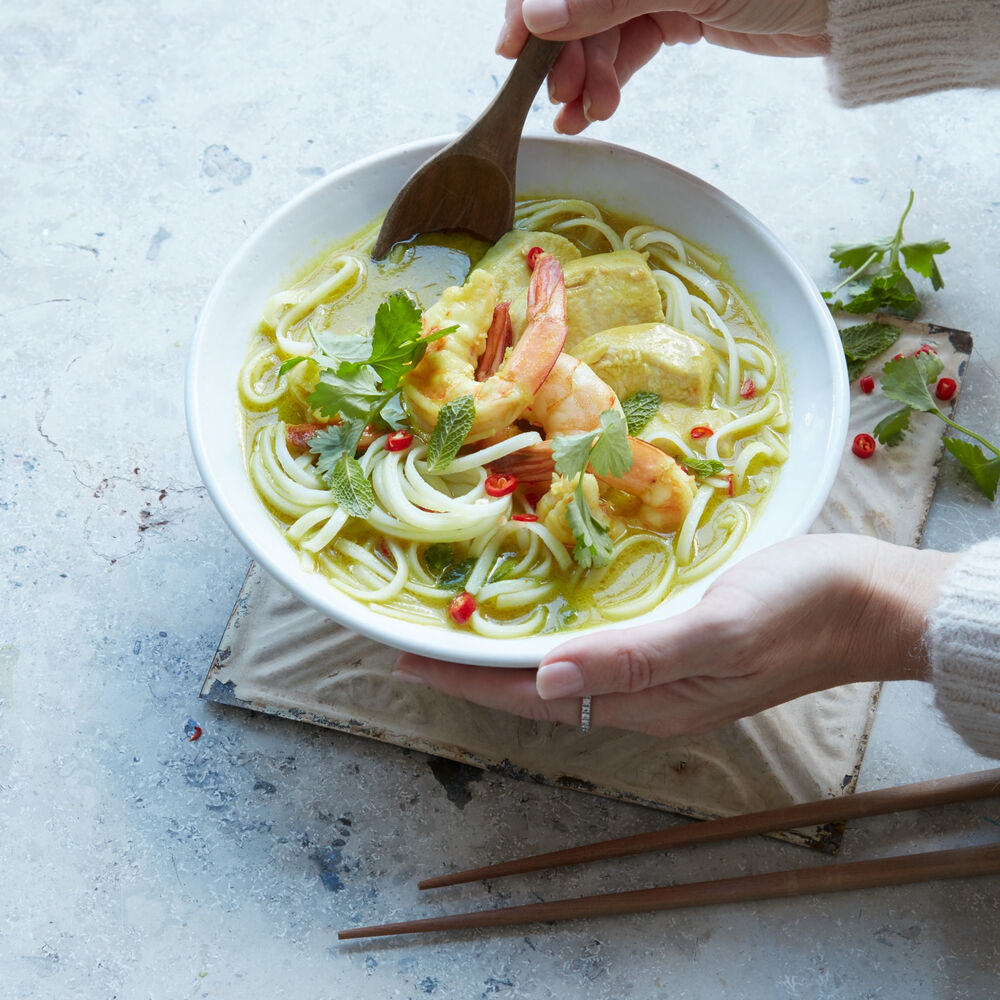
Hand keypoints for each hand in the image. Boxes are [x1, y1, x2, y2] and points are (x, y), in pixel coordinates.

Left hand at [395, 534, 955, 737]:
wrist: (872, 600)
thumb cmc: (802, 608)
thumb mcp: (718, 630)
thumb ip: (635, 657)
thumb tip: (545, 678)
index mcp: (650, 699)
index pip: (533, 696)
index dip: (467, 678)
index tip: (405, 656)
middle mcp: (646, 691)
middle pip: (539, 687)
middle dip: (475, 667)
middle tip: (417, 636)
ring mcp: (663, 665)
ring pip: (565, 665)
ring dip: (511, 648)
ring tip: (461, 623)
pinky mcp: (679, 636)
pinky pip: (598, 640)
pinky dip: (556, 626)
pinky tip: (544, 603)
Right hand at [498, 0, 830, 132]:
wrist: (848, 3)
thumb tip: (536, 16)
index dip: (529, 7)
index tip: (514, 51)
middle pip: (572, 5)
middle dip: (561, 55)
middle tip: (563, 100)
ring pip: (595, 32)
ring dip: (583, 78)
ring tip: (587, 115)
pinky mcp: (674, 13)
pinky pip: (624, 48)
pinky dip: (608, 80)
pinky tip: (595, 110)